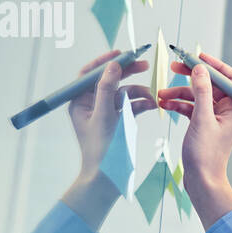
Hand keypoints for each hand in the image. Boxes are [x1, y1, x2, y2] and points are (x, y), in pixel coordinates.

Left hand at [61, 50, 154, 230]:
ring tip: (151, 96)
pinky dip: (141, 104)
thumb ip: (107, 89)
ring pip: (122, 93)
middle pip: (109, 80)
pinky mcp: (118, 122)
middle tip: (144, 65)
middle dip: (127, 73)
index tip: (122, 53)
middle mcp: (91, 106)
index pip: (90, 74)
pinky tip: (151, 105)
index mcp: (80, 103)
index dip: (105, 62)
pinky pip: (130, 106)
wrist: (108, 178)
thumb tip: (112, 66)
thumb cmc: (102, 150)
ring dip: (138, 92)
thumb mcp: (105, 116)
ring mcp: (105, 114)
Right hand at [157, 51, 231, 226]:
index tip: (197, 56)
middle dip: (191, 75)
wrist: (202, 181)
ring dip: (179, 92)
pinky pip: (190, 107)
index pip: (229, 77)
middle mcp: (227, 110)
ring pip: (197, 95)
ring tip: (160, 93)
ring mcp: (214, 118)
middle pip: (210, 83)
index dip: (214, 65)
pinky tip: (163, 103)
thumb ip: (202, 92)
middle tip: (174, 66)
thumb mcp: (202, 119)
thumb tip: (200, 68)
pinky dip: (178, 104)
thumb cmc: (206, 155)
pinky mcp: (202, 125)